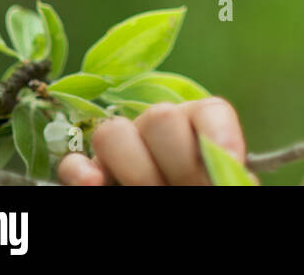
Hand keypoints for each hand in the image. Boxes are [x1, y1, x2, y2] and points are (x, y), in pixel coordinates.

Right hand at [57, 97, 250, 184]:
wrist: (174, 191)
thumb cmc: (199, 186)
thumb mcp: (217, 182)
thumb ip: (221, 175)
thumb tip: (225, 176)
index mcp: (198, 125)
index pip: (210, 110)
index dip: (219, 134)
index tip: (230, 161)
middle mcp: (159, 127)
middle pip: (160, 117)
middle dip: (176, 160)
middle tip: (187, 187)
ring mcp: (122, 145)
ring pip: (113, 132)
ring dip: (133, 168)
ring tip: (148, 193)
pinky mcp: (89, 170)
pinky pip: (73, 162)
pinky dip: (80, 173)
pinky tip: (96, 185)